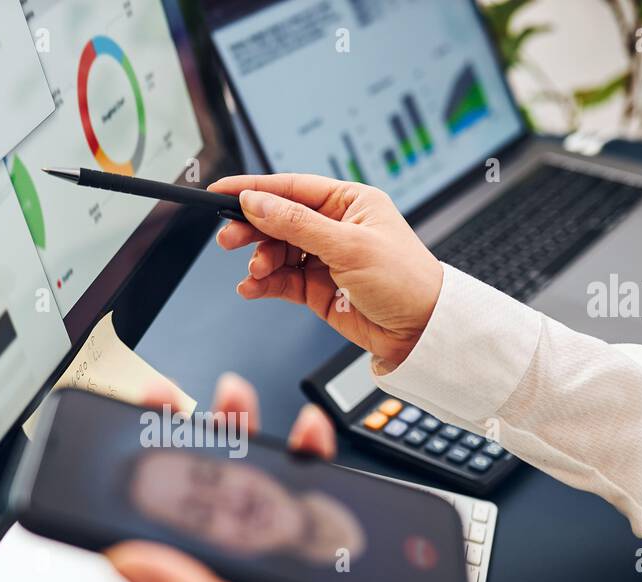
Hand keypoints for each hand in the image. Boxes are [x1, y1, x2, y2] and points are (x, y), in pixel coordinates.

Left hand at [116, 373, 452, 581]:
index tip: (123, 435)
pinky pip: (314, 490)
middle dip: (185, 446)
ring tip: (235, 396)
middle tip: (172, 399)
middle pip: (202, 503)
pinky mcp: (337, 547)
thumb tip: (125, 561)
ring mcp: (293, 561)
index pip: (158, 541)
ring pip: (255, 488)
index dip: (137, 488)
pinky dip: (309, 455)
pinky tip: (309, 433)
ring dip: (243, 438)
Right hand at [209, 174, 444, 374]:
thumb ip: (297, 224)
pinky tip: (253, 287)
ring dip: (260, 261)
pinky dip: (263, 283)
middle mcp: (335, 227)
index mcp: (349, 202)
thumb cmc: (405, 281)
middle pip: (278, 219)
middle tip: (228, 238)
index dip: (254, 189)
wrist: (420, 332)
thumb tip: (257, 202)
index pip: (292, 188)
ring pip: (276, 251)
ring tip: (256, 272)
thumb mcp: (348, 245)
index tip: (221, 193)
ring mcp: (324, 258)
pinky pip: (281, 279)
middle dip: (251, 228)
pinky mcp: (317, 288)